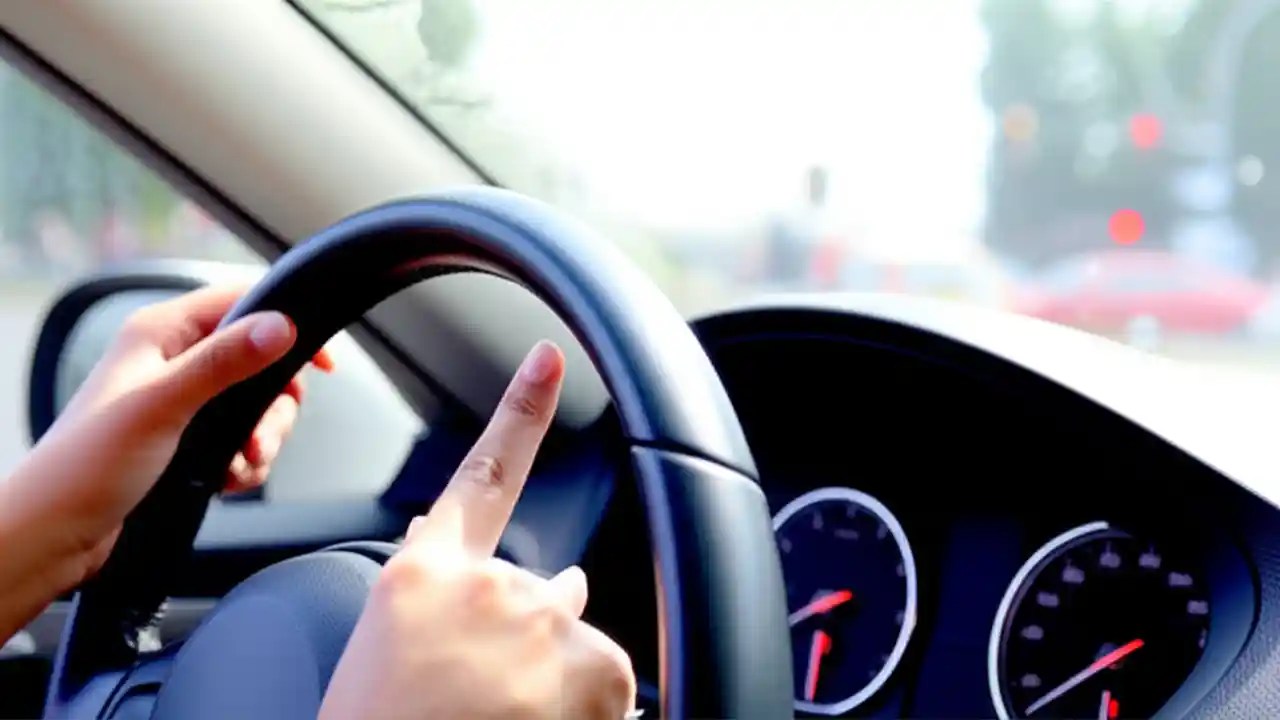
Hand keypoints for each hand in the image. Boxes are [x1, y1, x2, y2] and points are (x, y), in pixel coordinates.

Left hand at [0, 286, 329, 619]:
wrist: (55, 535)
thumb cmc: (87, 466)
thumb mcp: (164, 406)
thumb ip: (225, 363)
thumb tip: (281, 326)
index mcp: (160, 332)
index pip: (241, 301)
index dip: (287, 324)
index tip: (322, 363)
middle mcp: (172, 359)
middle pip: (260, 361)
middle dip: (272, 407)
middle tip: (262, 438)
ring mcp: (180, 400)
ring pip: (256, 405)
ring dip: (261, 440)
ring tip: (240, 466)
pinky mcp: (185, 438)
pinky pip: (241, 438)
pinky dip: (245, 462)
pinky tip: (227, 480)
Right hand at [319, 341, 635, 719]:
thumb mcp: (394, 648)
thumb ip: (452, 594)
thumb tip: (529, 564)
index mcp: (422, 575)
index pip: (483, 472)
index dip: (520, 410)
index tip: (550, 358)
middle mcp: (487, 583)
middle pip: (551, 587)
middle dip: (542, 633)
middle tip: (486, 692)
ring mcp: (543, 622)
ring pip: (580, 644)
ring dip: (559, 681)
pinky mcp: (594, 666)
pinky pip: (612, 687)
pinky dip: (590, 713)